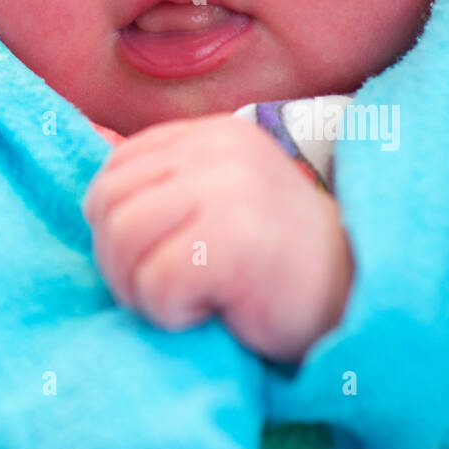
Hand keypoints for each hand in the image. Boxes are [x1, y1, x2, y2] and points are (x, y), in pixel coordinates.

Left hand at [82, 113, 353, 363]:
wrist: (360, 303)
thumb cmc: (278, 265)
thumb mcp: (216, 203)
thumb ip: (161, 179)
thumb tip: (89, 148)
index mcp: (211, 135)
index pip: (114, 168)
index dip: (114, 223)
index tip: (153, 256)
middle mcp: (219, 150)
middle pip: (108, 201)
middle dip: (117, 259)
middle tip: (159, 290)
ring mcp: (230, 190)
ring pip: (123, 236)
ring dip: (138, 288)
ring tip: (181, 301)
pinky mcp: (237, 240)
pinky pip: (156, 281)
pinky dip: (170, 312)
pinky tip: (208, 311)